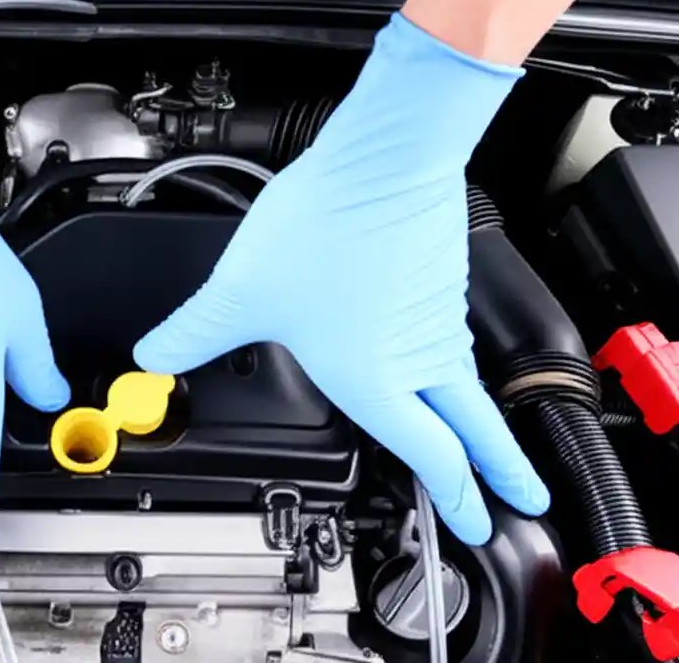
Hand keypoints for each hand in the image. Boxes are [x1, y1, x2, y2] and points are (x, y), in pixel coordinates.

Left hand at [134, 13, 548, 544]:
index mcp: (376, 378)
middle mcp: (419, 356)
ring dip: (475, 415)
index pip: (430, 455)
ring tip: (472, 431)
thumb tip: (155, 355)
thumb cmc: (326, 223)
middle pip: (478, 429)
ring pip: (465, 381)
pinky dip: (449, 359)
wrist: (385, 154)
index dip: (455, 497)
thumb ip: (193, 333)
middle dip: (503, 472)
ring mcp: (438, 317)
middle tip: (524, 498)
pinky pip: (449, 335)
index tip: (478, 524)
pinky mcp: (440, 280)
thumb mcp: (239, 292)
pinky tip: (425, 350)